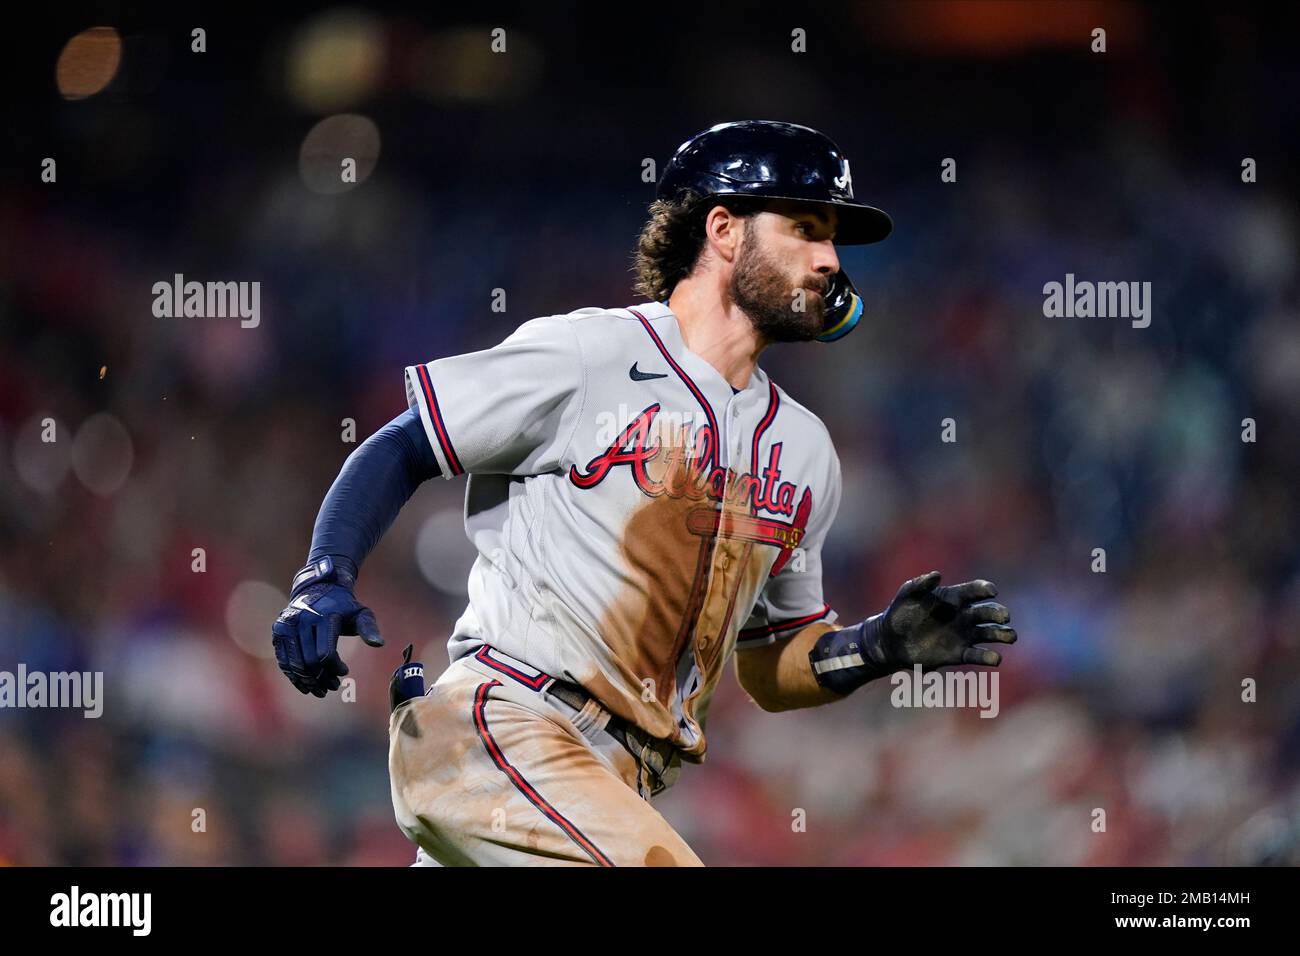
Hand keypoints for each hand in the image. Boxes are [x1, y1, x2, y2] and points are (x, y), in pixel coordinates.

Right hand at [272, 558, 383, 696]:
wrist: (318, 588)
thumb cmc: (343, 606)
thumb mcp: (361, 613)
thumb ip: (369, 629)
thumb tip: (378, 644)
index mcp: (323, 617)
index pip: (325, 653)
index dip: (335, 668)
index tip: (345, 671)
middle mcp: (302, 619)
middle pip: (309, 662)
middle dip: (322, 678)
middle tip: (333, 686)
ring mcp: (287, 625)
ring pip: (295, 664)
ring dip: (308, 682)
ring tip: (321, 690)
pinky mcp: (279, 630)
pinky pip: (284, 660)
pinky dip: (294, 676)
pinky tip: (306, 685)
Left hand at [868, 571, 1014, 670]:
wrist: (892, 639)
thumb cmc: (900, 611)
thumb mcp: (907, 593)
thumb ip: (920, 583)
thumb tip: (937, 575)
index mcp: (954, 597)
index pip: (975, 590)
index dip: (985, 589)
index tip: (992, 591)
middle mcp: (964, 615)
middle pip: (988, 612)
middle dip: (998, 613)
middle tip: (1004, 617)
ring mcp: (964, 635)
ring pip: (990, 633)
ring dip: (1003, 634)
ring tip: (1010, 636)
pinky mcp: (959, 654)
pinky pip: (977, 655)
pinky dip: (988, 657)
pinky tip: (996, 658)